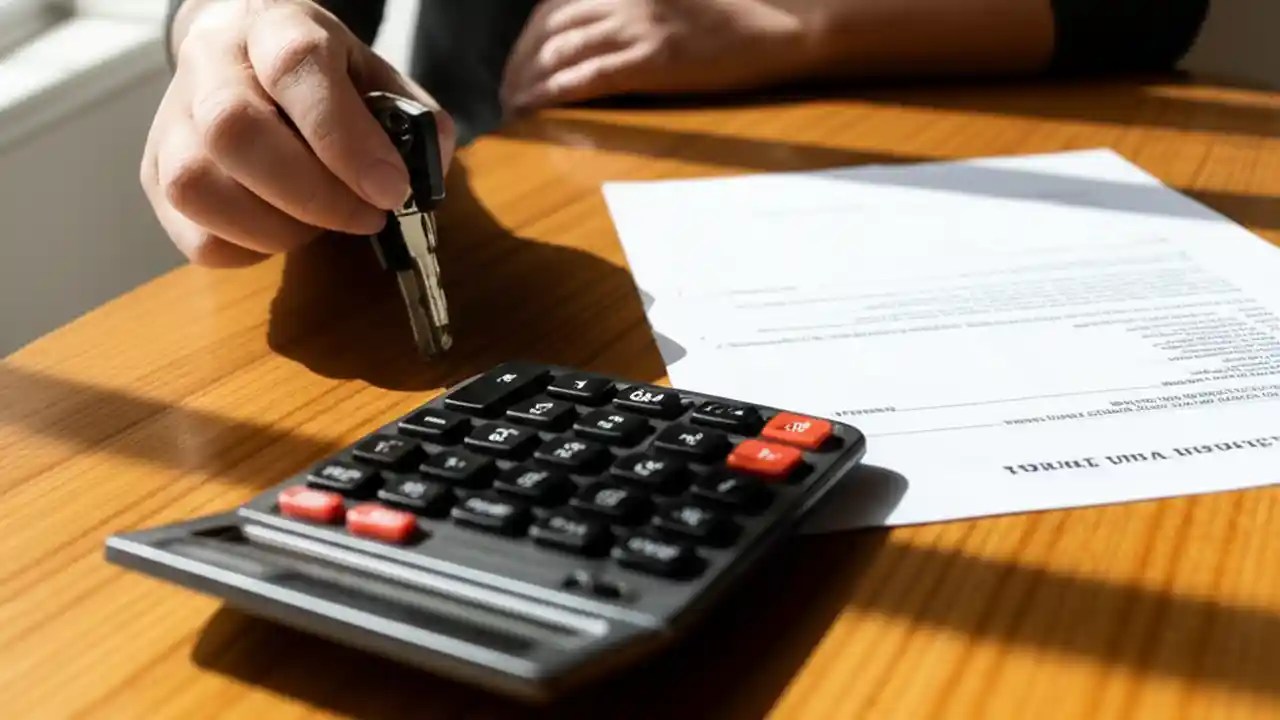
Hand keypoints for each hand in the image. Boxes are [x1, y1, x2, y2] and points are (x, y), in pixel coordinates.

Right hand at [141, 0, 456, 266]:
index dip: (345, 138)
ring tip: (319, 223)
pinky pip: (193, 235)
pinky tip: (280, 229)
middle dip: (314, 195)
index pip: (296, 68)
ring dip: (277, 228)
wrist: (245, 53)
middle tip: (367, 217)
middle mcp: (210, 64)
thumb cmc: (321, 77)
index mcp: (274, 26)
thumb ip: (409, 122)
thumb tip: (419, 178)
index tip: (390, 189)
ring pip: (198, 186)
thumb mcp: (375, 78)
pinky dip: (248, 250)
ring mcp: (172, 121)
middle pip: (234, 129)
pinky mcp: (155, 174)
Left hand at [499, 0, 817, 112]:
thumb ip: (636, 9)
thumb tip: (603, 31)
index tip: (519, 61)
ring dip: (528, 80)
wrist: (784, 25)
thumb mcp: (677, 2)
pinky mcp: (653, 62)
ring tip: (514, 105)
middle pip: (551, 28)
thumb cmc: (739, 16)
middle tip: (508, 90)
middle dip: (520, 61)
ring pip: (561, 52)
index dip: (530, 35)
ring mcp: (639, 28)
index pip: (559, 4)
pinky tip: (534, 108)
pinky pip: (587, 77)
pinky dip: (552, 93)